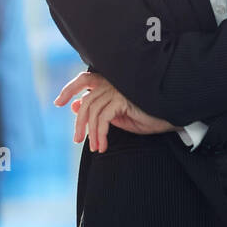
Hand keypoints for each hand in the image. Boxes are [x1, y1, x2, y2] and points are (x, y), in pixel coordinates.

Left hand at [54, 70, 177, 151]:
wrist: (167, 117)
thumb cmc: (144, 116)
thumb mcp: (116, 115)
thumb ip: (98, 110)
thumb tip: (76, 106)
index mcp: (110, 82)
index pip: (84, 79)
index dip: (69, 89)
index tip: (58, 103)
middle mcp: (113, 82)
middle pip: (86, 101)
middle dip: (79, 123)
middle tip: (77, 139)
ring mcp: (118, 89)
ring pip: (93, 111)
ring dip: (92, 133)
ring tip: (96, 147)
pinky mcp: (123, 99)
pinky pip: (103, 118)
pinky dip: (100, 133)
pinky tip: (103, 145)